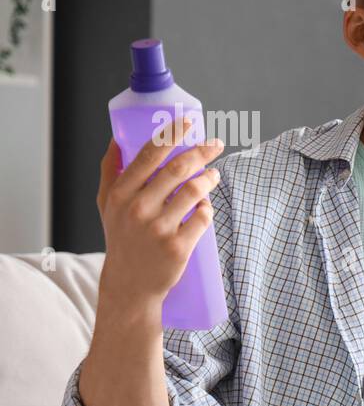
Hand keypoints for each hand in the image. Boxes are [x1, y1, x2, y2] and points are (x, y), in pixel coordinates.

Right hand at [97, 116, 224, 309]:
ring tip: (214, 175)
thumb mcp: (106, 204)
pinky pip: (203, 218)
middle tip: (216, 144)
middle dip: (201, 151)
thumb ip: (110, 171)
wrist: (129, 284)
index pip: (148, 154)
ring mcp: (158, 228)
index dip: (171, 134)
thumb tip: (115, 138)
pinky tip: (206, 206)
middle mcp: (138, 208)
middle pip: (177, 169)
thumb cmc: (121, 238)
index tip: (189, 122)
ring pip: (194, 191)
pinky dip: (208, 208)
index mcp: (121, 193)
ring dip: (209, 179)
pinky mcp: (178, 247)